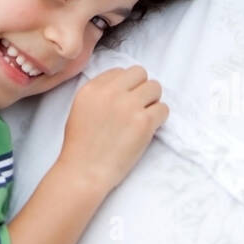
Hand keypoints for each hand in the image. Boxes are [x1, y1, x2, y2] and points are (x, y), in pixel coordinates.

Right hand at [57, 65, 167, 191]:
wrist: (85, 171)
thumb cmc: (80, 145)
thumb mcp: (80, 108)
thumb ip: (99, 93)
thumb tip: (122, 87)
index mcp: (92, 88)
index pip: (119, 72)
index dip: (125, 86)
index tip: (124, 99)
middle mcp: (111, 92)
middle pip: (140, 73)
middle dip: (141, 88)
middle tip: (138, 106)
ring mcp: (129, 106)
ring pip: (155, 87)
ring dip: (152, 100)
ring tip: (143, 116)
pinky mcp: (144, 122)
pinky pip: (164, 108)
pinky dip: (159, 118)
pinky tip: (148, 128)